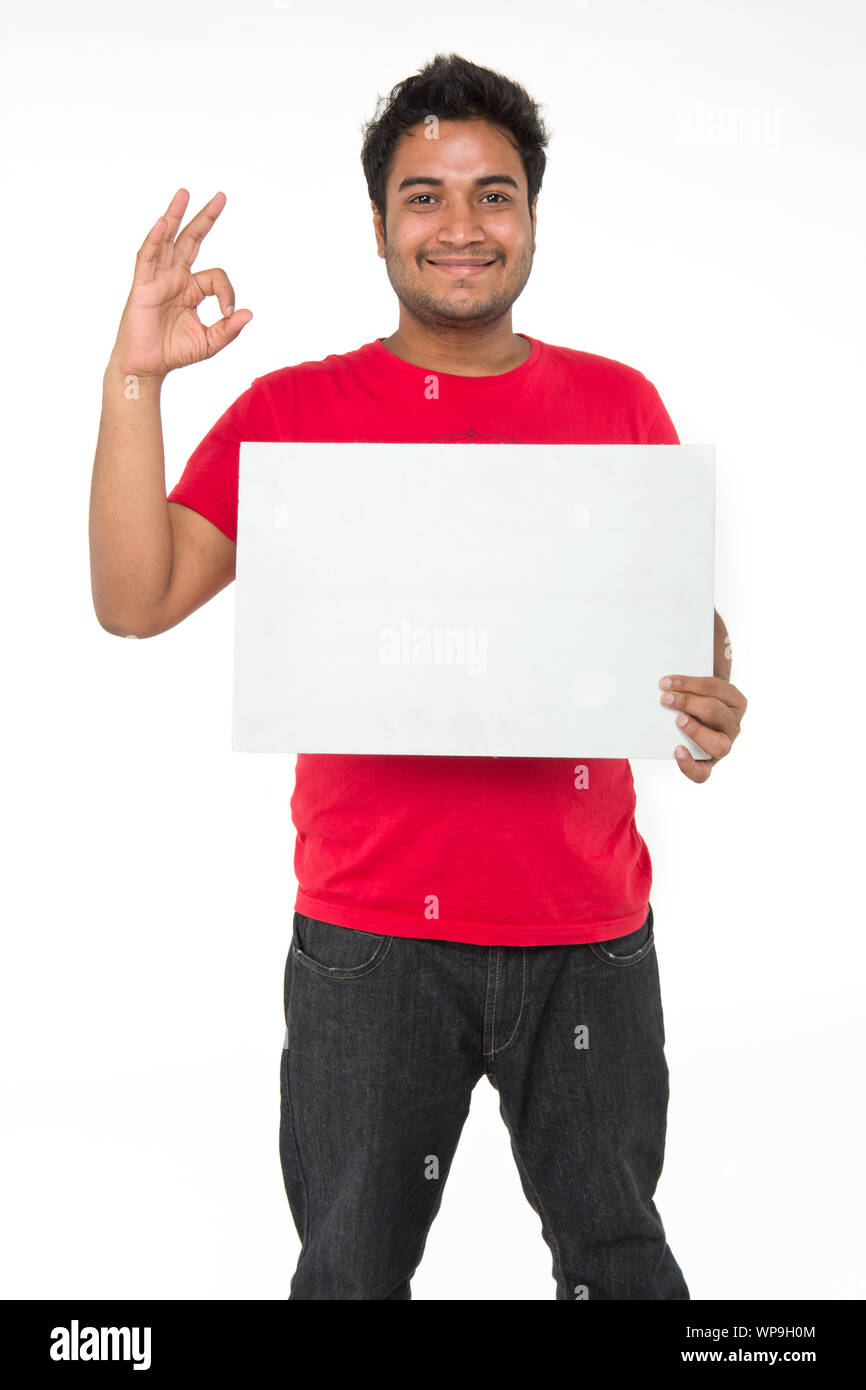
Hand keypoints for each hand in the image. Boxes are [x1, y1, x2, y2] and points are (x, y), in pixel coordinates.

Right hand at [109, 188, 251, 380]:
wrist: (146, 367)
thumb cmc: (174, 353)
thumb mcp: (209, 342)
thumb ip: (229, 329)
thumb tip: (248, 313)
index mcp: (191, 289)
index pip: (216, 276)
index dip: (227, 291)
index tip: (228, 312)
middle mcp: (174, 278)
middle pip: (191, 240)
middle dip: (205, 218)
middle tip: (221, 196)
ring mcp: (157, 279)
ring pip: (167, 240)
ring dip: (174, 216)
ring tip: (184, 193)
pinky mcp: (142, 286)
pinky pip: (147, 258)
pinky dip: (153, 240)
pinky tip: (161, 224)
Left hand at [658, 674, 746, 781]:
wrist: (692, 720)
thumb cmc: (695, 699)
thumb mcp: (699, 683)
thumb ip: (705, 669)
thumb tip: (714, 651)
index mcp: (735, 700)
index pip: (715, 688)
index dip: (689, 683)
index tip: (665, 682)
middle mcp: (733, 725)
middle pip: (715, 711)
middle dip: (688, 702)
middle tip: (665, 699)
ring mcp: (724, 746)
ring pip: (718, 744)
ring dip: (696, 730)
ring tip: (677, 720)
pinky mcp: (708, 764)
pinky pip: (702, 773)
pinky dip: (689, 764)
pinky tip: (677, 751)